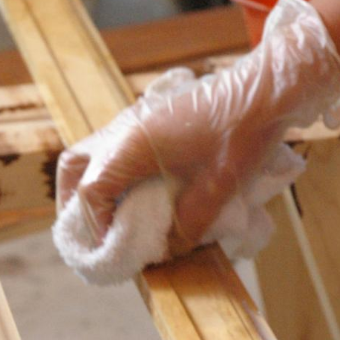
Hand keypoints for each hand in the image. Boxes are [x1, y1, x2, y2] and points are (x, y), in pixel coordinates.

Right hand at [56, 0, 339, 247]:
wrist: (265, 89)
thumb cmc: (244, 135)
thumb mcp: (219, 188)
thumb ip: (190, 224)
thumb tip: (170, 250)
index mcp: (134, 146)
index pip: (91, 190)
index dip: (95, 224)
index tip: (111, 248)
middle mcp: (126, 129)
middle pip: (75, 165)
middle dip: (73, 201)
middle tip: (89, 232)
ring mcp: (137, 118)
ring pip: (91, 151)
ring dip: (90, 183)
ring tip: (106, 214)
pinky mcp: (151, 116)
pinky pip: (113, 144)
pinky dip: (110, 169)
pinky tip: (133, 190)